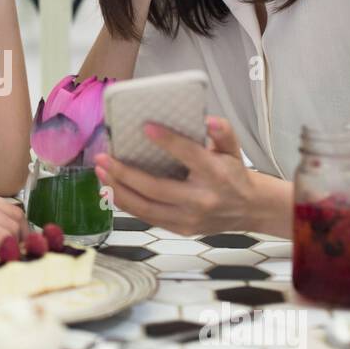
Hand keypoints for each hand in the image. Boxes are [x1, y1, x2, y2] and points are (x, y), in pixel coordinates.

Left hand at [92, 116, 256, 235]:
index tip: (145, 127)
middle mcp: (201, 199)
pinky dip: (126, 203)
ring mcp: (189, 219)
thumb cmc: (234, 173)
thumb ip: (223, 132)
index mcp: (216, 175)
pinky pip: (147, 217)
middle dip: (125, 173)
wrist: (249, 209)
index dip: (168, 141)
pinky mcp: (180, 229)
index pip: (189, 156)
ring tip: (100, 171)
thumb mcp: (234, 149)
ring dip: (118, 190)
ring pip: (146, 208)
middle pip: (156, 188)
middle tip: (103, 157)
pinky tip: (111, 188)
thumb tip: (207, 119)